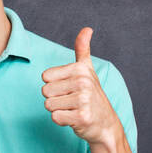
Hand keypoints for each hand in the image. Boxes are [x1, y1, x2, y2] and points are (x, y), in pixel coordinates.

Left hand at [40, 27, 121, 146]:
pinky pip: (55, 117)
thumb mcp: (87, 70)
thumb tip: (87, 28)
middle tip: (71, 101)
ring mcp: (83, 100)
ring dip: (58, 110)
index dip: (54, 85)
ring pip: (48, 105)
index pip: (45, 77)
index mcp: (80, 69)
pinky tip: (74, 118)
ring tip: (73, 109)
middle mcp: (83, 82)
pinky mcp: (82, 117)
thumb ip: (82, 49)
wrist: (105, 124)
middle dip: (55, 99)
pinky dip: (62, 120)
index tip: (69, 88)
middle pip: (45, 91)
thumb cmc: (91, 95)